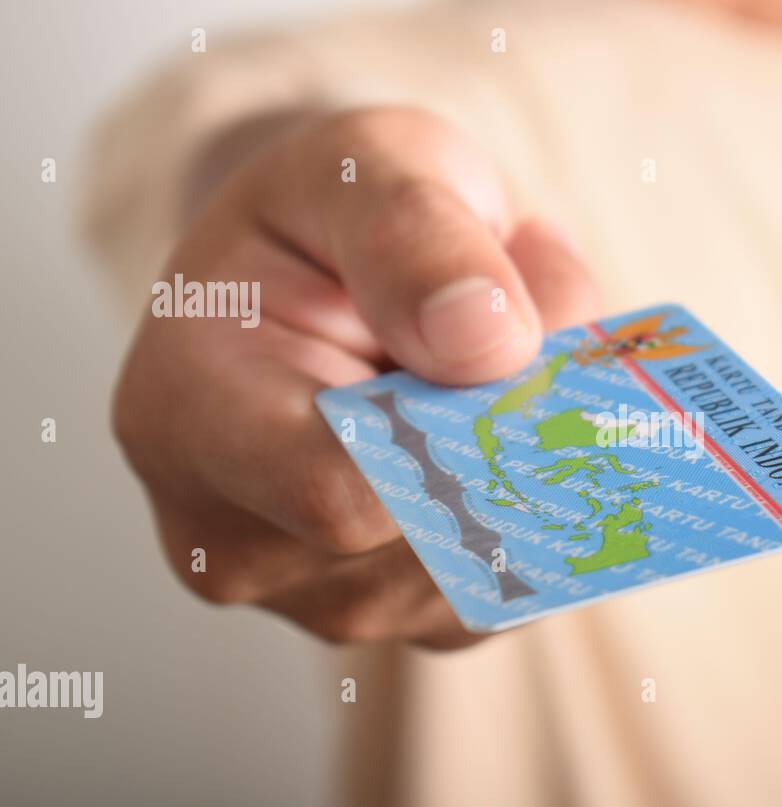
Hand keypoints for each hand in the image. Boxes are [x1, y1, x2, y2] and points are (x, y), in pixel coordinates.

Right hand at [112, 107, 600, 646]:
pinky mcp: (405, 619)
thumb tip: (489, 345)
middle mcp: (239, 542)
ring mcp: (324, 600)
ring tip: (500, 384)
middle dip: (519, 446)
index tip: (516, 349)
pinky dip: (550, 514)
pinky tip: (509, 443)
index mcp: (187, 421)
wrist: (332, 282)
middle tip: (536, 345)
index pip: (339, 492)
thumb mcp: (364, 167)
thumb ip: (414, 238)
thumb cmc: (333, 217)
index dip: (458, 432)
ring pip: (494, 575)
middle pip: (434, 546)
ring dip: (542, 474)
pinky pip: (521, 591)